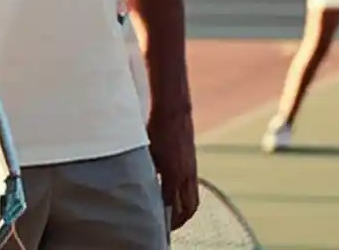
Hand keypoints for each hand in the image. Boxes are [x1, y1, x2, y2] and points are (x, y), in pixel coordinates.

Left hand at [148, 103, 198, 229]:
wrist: (174, 109)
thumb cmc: (156, 128)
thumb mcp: (147, 152)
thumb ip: (148, 172)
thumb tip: (144, 187)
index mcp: (172, 174)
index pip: (171, 206)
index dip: (165, 219)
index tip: (158, 226)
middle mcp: (185, 175)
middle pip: (188, 209)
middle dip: (179, 222)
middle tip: (167, 227)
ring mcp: (191, 169)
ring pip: (193, 200)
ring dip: (186, 212)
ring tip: (174, 217)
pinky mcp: (193, 163)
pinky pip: (194, 189)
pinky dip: (188, 198)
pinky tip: (177, 197)